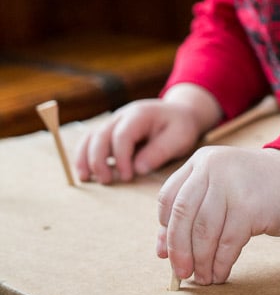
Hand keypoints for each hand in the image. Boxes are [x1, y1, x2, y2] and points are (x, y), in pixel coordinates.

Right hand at [75, 85, 221, 183]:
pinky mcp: (110, 132)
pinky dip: (84, 155)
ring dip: (85, 157)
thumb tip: (138, 168)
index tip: (127, 176)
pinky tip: (85, 173)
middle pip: (101, 135)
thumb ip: (160, 151)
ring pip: (91, 137)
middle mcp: (122, 116)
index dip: (121, 157)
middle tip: (107, 181)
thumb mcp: (179, 137)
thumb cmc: (180, 126)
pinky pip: (90, 141)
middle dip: (99, 159)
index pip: (122, 135)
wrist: (179, 113)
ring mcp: (114, 123)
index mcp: (140, 115)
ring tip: (86, 178)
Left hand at [157, 146, 279, 284]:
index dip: (165, 228)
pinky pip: (228, 242)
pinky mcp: (251, 206)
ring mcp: (232, 185)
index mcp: (201, 161)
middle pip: (182, 216)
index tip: (167, 252)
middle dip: (179, 250)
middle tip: (181, 273)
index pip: (169, 197)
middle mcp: (213, 168)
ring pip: (204, 232)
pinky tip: (221, 273)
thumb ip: (192, 211)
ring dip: (201, 261)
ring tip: (203, 278)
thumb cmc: (257, 187)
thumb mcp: (221, 189)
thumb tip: (162, 249)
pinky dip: (221, 263)